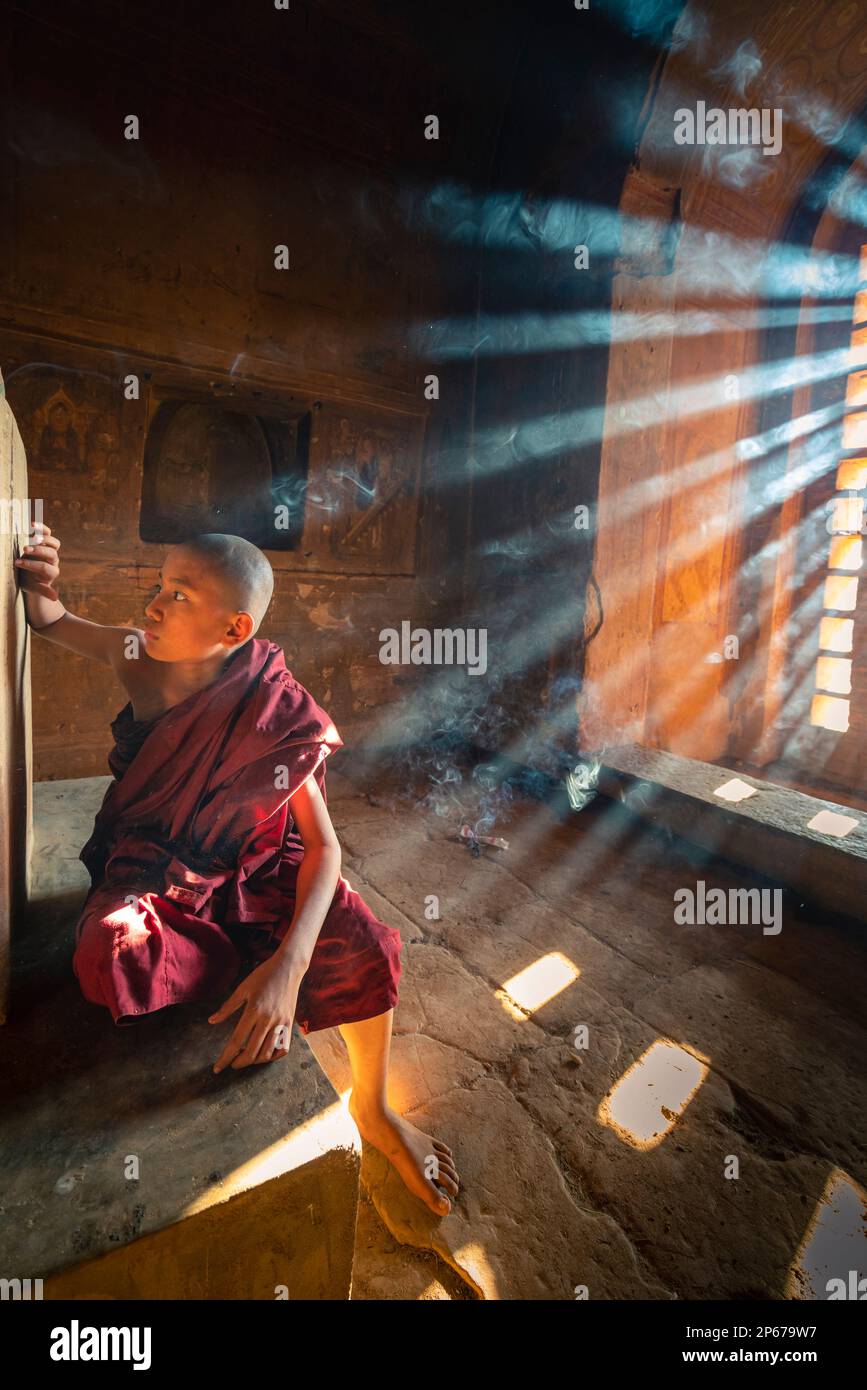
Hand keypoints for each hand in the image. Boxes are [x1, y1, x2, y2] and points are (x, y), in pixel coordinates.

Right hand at [14, 523, 60, 601]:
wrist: (28, 574)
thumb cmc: (29, 582)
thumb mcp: (33, 588)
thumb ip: (43, 591)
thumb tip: (55, 597)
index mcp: (50, 573)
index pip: (44, 568)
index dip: (31, 565)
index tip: (17, 563)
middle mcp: (53, 561)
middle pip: (51, 554)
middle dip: (38, 552)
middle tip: (24, 550)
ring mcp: (50, 550)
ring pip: (54, 543)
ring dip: (43, 539)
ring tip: (31, 538)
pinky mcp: (45, 541)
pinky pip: (48, 533)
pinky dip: (42, 528)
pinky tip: (33, 524)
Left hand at [209, 953, 303, 1072]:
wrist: (288, 967)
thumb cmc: (263, 975)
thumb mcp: (242, 988)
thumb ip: (227, 1007)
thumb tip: (211, 1021)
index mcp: (253, 1010)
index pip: (237, 1041)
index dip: (226, 1057)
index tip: (217, 1068)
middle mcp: (268, 1019)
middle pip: (252, 1052)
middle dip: (239, 1063)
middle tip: (231, 1063)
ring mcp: (281, 1023)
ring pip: (267, 1053)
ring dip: (254, 1061)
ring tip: (246, 1058)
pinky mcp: (290, 1023)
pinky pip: (283, 1048)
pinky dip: (273, 1056)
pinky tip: (264, 1054)